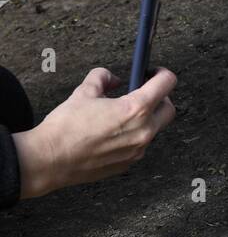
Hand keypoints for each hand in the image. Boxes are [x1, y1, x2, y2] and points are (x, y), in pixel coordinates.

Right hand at [11, 68, 176, 199]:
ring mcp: (138, 150)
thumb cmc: (65, 127)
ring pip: (154, 129)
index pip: (167, 84)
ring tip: (120, 114)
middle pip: (169, 109)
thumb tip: (113, 79)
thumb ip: (103, 79)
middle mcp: (143, 131)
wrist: (50, 159)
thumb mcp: (84, 92)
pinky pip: (140, 145)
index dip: (162, 74)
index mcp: (136, 109)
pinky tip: (112, 133)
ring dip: (145, 118)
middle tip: (143, 93)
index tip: (155, 73)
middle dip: (160, 98)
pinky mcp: (129, 163)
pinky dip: (133, 135)